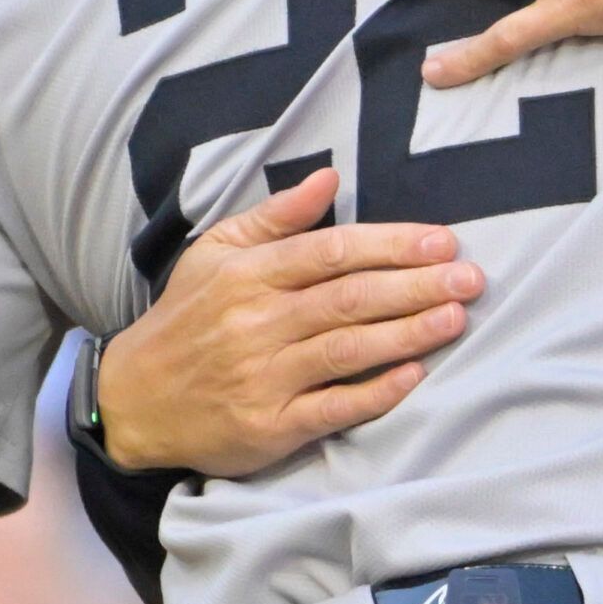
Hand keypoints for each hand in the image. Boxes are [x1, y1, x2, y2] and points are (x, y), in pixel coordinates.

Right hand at [96, 167, 480, 475]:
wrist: (132, 399)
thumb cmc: (186, 320)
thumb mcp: (215, 253)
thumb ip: (276, 216)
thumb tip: (329, 177)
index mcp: (248, 274)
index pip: (331, 251)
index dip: (391, 245)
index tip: (442, 241)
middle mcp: (256, 322)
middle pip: (348, 298)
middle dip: (416, 286)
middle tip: (470, 278)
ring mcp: (262, 376)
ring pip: (346, 349)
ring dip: (407, 333)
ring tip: (455, 318)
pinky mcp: (268, 426)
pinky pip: (331, 408)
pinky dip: (374, 392)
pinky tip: (413, 375)